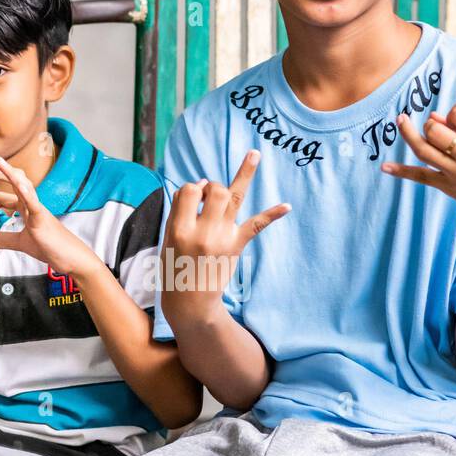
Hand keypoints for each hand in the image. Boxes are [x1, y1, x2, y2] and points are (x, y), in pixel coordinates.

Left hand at [0, 155, 103, 280]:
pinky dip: (26, 193)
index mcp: (26, 208)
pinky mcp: (43, 219)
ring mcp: (38, 210)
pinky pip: (34, 203)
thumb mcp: (20, 243)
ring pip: (24, 185)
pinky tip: (18, 184)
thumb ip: (1, 239)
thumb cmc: (50, 248)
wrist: (70, 258)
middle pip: (14, 181)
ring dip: (10, 173)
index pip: (2, 198)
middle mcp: (32, 204)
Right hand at [161, 150, 290, 318]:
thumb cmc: (175, 267)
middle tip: (211, 195)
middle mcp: (203, 232)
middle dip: (214, 185)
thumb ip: (180, 211)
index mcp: (180, 229)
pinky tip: (287, 206)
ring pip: (234, 196)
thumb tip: (200, 183)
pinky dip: (273, 214)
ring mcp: (222, 238)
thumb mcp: (168, 239)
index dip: (191, 189)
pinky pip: (256, 225)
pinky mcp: (236, 245)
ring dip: (244, 173)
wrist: (190, 301)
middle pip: (215, 190)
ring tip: (254, 153)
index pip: (188, 191)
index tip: (192, 198)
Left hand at [382, 103, 455, 241]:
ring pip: (424, 149)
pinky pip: (420, 177)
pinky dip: (401, 171)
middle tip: (435, 126)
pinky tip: (385, 167)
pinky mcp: (448, 188)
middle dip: (432, 124)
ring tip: (401, 120)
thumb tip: (433, 116)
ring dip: (408, 134)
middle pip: (436, 131)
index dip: (455, 112)